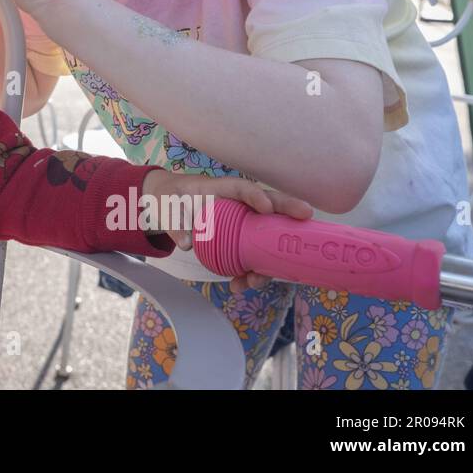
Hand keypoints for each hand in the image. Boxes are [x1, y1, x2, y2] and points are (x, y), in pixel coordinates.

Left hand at [142, 169, 314, 294]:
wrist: (168, 205)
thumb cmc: (171, 198)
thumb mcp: (166, 207)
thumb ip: (175, 223)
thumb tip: (189, 243)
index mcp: (220, 190)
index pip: (242, 188)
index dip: (256, 195)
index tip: (266, 207)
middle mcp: (238, 205)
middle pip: (268, 205)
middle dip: (288, 211)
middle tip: (306, 217)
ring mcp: (242, 223)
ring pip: (264, 236)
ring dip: (268, 257)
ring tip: (257, 278)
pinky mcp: (240, 240)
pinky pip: (252, 255)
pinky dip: (250, 271)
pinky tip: (240, 285)